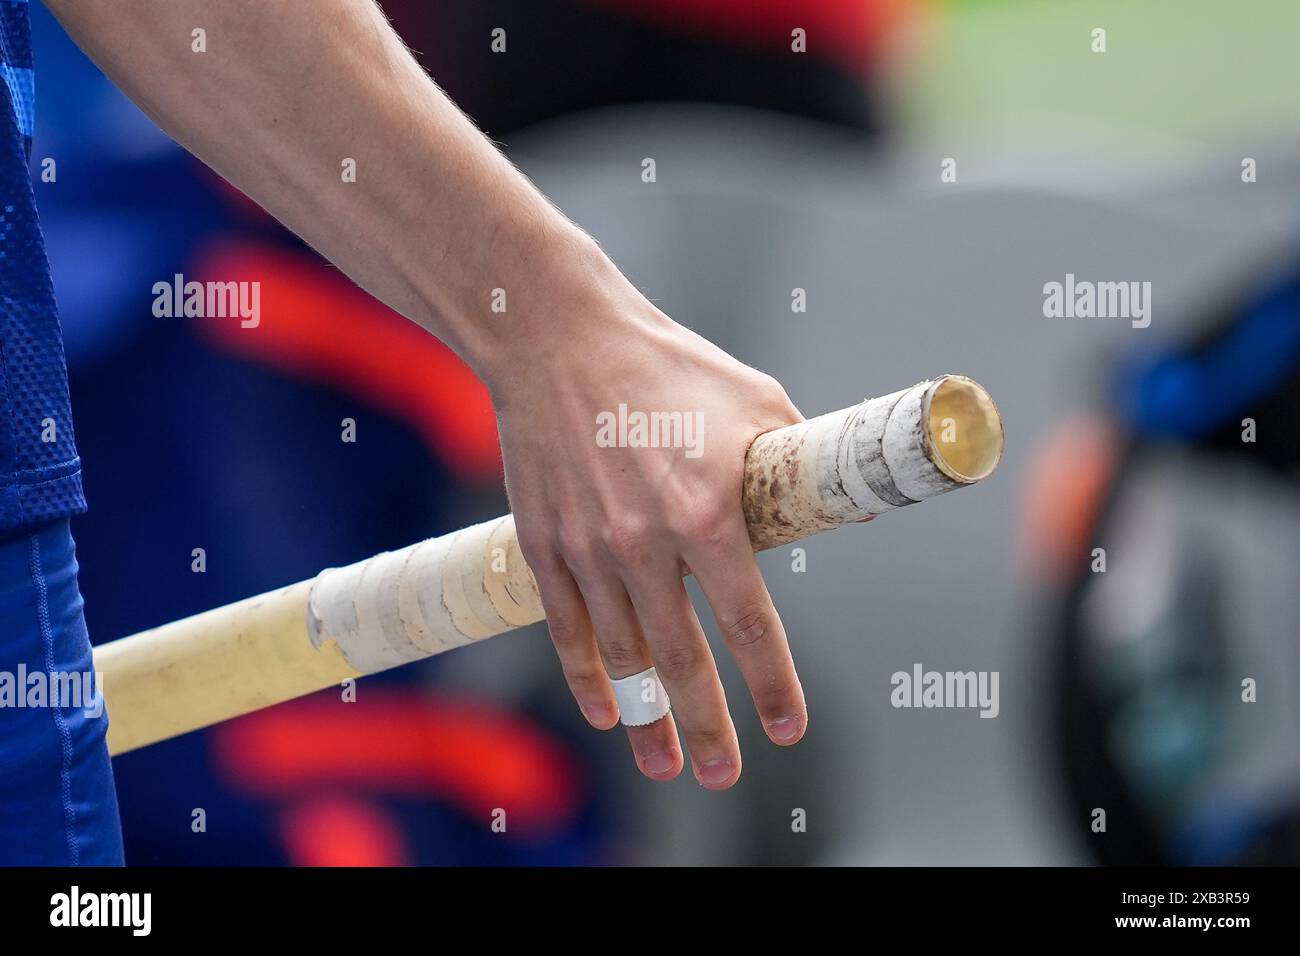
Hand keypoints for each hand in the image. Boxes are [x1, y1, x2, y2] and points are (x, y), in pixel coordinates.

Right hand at [490, 246, 806, 788]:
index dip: (772, 685)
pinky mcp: (545, 544)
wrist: (559, 340)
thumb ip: (797, 463)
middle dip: (707, 728)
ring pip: (623, 657)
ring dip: (645, 718)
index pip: (751, 624)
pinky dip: (587, 677)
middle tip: (723, 775)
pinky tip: (604, 710)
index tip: (786, 729)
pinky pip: (567, 629)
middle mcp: (646, 543)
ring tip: (664, 762)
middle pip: (683, 662)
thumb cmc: (668, 366)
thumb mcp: (756, 401)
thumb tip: (845, 507)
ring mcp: (589, 549)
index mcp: (709, 512)